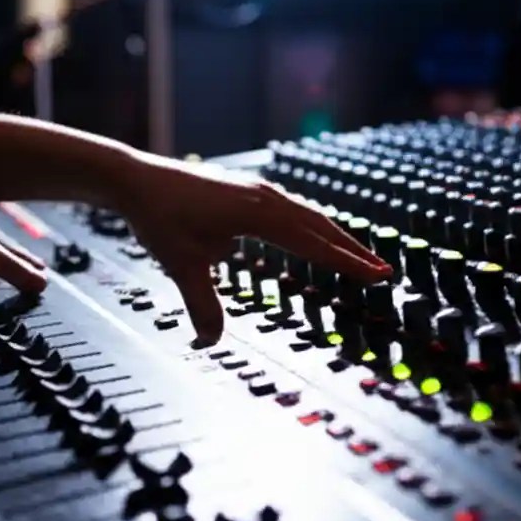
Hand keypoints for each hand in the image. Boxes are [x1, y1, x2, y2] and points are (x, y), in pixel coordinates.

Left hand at [115, 153, 390, 343]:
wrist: (137, 179)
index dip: (346, 262)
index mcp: (258, 212)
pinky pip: (293, 210)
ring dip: (335, 236)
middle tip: (383, 271)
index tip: (376, 276)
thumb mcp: (180, 265)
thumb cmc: (160, 217)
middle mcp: (266, 197)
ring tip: (359, 256)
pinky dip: (313, 226)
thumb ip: (202, 303)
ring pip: (309, 215)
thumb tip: (211, 341)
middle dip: (353, 250)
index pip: (313, 243)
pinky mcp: (250, 191)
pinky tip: (316, 235)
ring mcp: (259, 191)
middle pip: (321, 226)